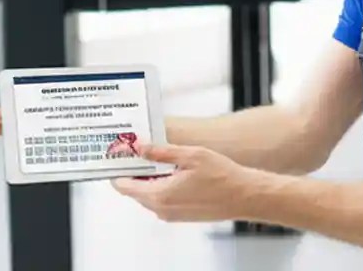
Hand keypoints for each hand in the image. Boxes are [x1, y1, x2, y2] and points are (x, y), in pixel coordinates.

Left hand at [111, 143, 259, 222]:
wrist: (244, 196)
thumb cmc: (222, 176)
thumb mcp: (190, 156)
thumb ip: (162, 152)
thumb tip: (140, 147)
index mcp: (160, 195)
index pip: (124, 186)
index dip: (118, 170)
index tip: (118, 155)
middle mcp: (162, 209)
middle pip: (134, 191)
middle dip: (132, 172)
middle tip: (135, 150)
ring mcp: (170, 214)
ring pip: (147, 195)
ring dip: (147, 178)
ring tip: (154, 157)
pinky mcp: (180, 215)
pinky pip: (160, 200)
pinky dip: (159, 186)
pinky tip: (171, 170)